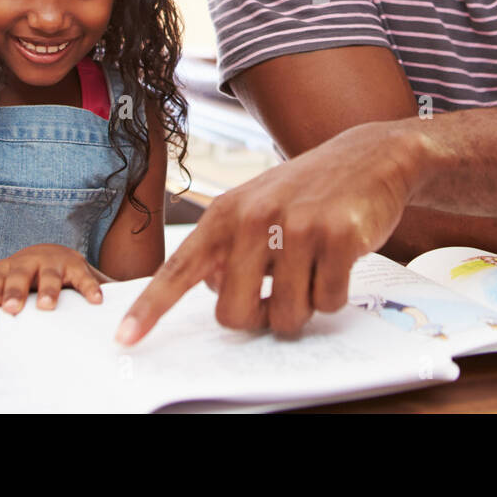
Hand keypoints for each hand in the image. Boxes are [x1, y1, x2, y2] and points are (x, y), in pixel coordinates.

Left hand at [0, 243, 104, 313]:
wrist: (56, 255)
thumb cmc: (29, 280)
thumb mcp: (14, 286)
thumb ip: (3, 303)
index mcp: (10, 267)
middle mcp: (30, 261)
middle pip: (20, 274)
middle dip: (16, 290)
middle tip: (13, 307)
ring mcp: (54, 262)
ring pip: (49, 275)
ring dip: (47, 290)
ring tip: (47, 305)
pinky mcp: (76, 266)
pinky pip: (83, 278)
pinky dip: (89, 288)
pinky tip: (94, 300)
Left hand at [117, 120, 423, 344]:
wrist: (371, 156)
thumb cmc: (309, 190)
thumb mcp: (258, 206)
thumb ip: (230, 246)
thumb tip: (216, 290)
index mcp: (227, 212)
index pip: (180, 268)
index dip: (151, 308)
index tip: (126, 339)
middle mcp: (255, 217)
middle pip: (234, 315)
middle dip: (258, 318)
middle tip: (276, 297)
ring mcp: (298, 226)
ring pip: (286, 316)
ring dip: (303, 306)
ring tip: (314, 268)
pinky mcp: (338, 237)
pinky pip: (328, 302)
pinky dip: (335, 293)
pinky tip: (340, 258)